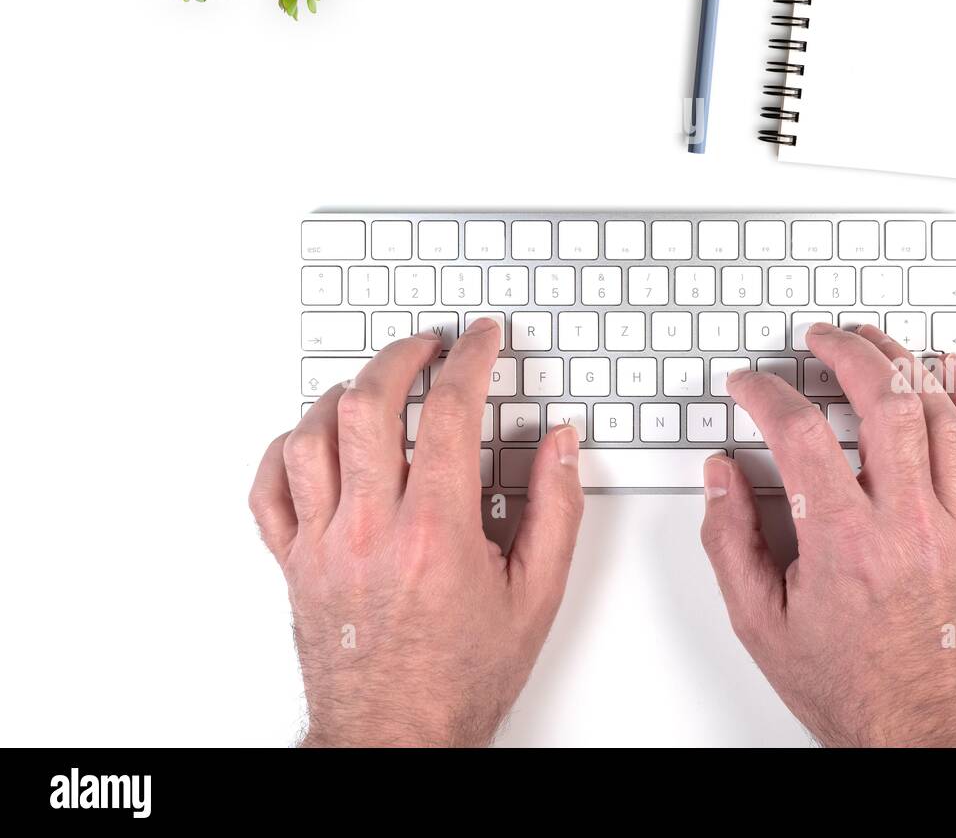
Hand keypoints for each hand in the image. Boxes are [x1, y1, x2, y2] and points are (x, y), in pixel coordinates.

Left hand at [249, 320, 583, 746]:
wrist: (395, 740)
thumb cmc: (460, 677)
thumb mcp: (536, 595)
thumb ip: (556, 510)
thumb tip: (561, 445)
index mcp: (435, 532)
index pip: (447, 411)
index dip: (469, 359)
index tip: (480, 340)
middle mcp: (371, 530)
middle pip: (369, 404)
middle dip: (401, 356)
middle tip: (427, 346)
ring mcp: (323, 545)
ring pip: (311, 436)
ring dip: (344, 393)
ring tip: (375, 384)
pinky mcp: (293, 564)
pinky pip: (268, 491)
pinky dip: (286, 450)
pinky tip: (313, 439)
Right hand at [701, 323, 955, 747]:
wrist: (931, 739)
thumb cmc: (853, 691)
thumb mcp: (763, 626)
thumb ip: (732, 543)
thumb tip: (722, 477)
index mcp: (844, 545)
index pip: (799, 433)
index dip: (766, 394)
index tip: (749, 386)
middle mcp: (906, 526)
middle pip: (883, 401)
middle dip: (847, 351)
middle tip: (821, 337)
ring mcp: (954, 528)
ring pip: (938, 416)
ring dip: (904, 363)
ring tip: (875, 340)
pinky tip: (950, 375)